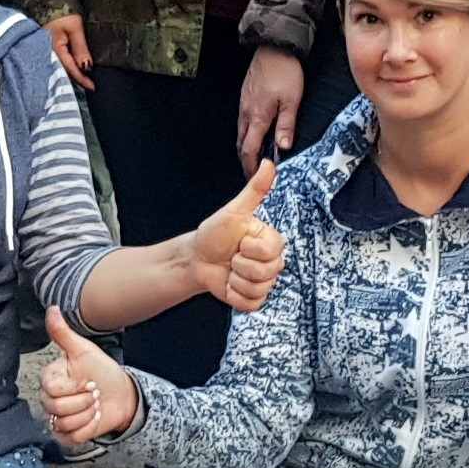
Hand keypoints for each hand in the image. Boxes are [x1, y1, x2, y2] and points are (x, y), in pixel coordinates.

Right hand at [35, 306, 138, 448]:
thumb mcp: (85, 351)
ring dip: (87, 415)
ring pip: (64, 424)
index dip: (74, 387)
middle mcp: (49, 399)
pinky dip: (88, 429)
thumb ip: (64, 333)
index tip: (89, 380)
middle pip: (56, 408)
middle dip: (84, 401)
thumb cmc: (102, 372)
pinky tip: (94, 418)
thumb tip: (52, 308)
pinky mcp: (66, 435)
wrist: (121, 394)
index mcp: (50, 379)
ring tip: (95, 406)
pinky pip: (71, 438)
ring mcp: (56, 418)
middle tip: (95, 393)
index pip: (51, 389)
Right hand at [44, 14, 95, 89]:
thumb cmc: (62, 13)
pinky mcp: (49, 49)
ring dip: (72, 74)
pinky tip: (75, 69)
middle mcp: (48, 53)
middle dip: (77, 80)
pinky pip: (59, 61)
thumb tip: (87, 67)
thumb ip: (80, 49)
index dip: (82, 79)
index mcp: (54, 49)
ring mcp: (47, 51)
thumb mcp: (75, 28)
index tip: (93, 87)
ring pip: (61, 67)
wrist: (49, 2)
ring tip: (85, 81)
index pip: (70, 69)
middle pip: (64, 72)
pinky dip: (68, 67)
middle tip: (90, 86)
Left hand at [190, 156, 286, 310]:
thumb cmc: (214, 233)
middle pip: (268, 272)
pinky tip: (228, 283)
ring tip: (229, 269)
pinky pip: (251, 303)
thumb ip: (255, 190)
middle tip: (232, 256)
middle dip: (241, 264)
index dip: (252, 248)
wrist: (196, 258)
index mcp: (270, 242)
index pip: (272, 251)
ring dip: (236, 279)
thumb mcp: (233, 211)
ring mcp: (263, 282)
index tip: (240, 242)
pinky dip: (234, 295)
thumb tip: (270, 164)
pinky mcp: (252, 299)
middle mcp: (270, 262)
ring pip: (259, 288)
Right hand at [236, 46, 303, 170]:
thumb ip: (286, 125)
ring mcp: (244, 104)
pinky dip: (247, 132)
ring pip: (241, 132)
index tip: (254, 178)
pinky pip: (243, 120)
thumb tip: (283, 148)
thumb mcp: (292, 100)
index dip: (250, 167)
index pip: (249, 150)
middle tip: (253, 172)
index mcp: (257, 117)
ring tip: (256, 156)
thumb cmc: (285, 72)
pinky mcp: (246, 96)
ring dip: (246, 146)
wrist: (274, 46)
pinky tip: (257, 132)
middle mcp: (246, 113)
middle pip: (241, 144)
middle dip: (246, 160)